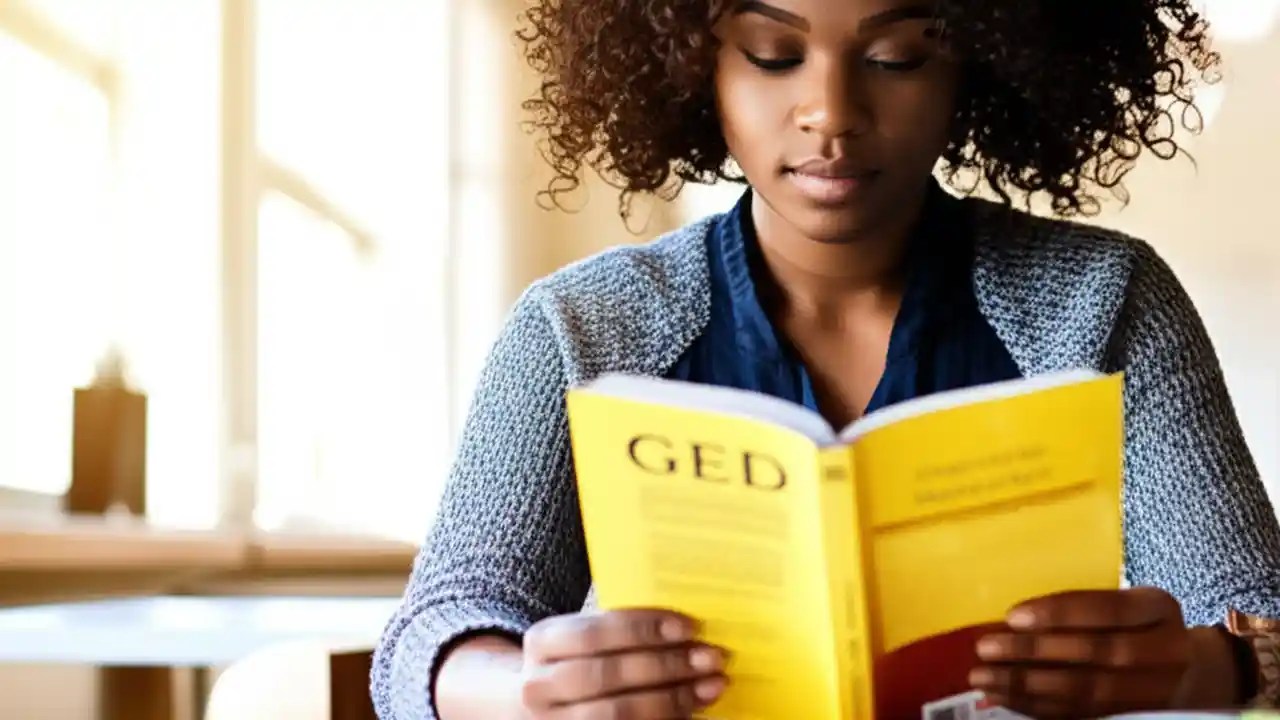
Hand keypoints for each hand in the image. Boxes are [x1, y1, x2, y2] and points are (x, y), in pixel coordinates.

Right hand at [518, 608, 728, 718]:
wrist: (539, 706)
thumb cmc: (577, 661)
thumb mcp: (582, 639)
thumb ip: (620, 632)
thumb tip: (687, 628)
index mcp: (542, 642)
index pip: (594, 632)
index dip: (642, 630)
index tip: (690, 627)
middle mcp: (538, 686)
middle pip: (607, 674)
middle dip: (665, 665)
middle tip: (712, 657)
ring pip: (617, 714)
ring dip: (673, 699)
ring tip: (713, 685)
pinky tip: (693, 711)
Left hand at [970, 587, 1193, 718]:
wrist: (1195, 674)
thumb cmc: (1141, 627)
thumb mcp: (1128, 604)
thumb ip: (1084, 607)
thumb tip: (1009, 619)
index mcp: (1159, 609)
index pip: (1108, 610)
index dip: (1060, 614)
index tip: (1013, 616)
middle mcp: (1165, 651)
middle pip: (1095, 653)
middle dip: (1034, 653)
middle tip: (987, 648)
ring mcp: (1152, 691)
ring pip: (1084, 691)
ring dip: (1026, 685)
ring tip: (983, 677)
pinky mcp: (1131, 718)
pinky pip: (1079, 715)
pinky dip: (1036, 707)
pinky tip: (1002, 697)